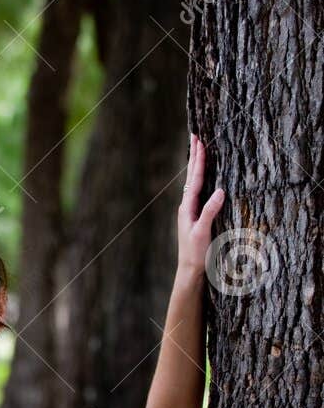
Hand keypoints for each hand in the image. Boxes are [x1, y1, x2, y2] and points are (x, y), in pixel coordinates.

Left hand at [177, 133, 224, 273]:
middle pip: (192, 176)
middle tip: (196, 136)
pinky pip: (199, 192)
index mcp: (187, 207)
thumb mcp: (203, 232)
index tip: (200, 141)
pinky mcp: (196, 217)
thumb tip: (220, 190)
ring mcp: (191, 211)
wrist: (190, 271)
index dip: (198, 159)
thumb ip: (210, 211)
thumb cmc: (196, 253)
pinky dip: (202, 179)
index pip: (194, 178)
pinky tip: (204, 177)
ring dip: (197, 166)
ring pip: (195, 183)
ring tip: (199, 150)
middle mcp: (187, 206)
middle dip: (195, 156)